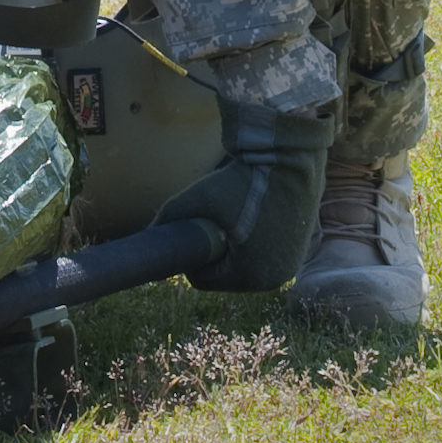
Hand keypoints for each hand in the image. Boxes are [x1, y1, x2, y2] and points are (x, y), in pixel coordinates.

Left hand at [154, 97, 333, 292]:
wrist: (288, 162)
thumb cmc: (241, 182)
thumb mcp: (197, 200)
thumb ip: (168, 218)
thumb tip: (144, 232)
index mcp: (250, 276)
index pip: (202, 281)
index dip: (191, 257)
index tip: (194, 229)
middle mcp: (273, 279)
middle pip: (223, 277)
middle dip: (213, 254)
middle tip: (214, 221)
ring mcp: (289, 268)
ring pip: (242, 268)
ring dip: (231, 250)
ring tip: (233, 218)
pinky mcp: (297, 253)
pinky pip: (262, 258)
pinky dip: (251, 244)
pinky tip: (249, 219)